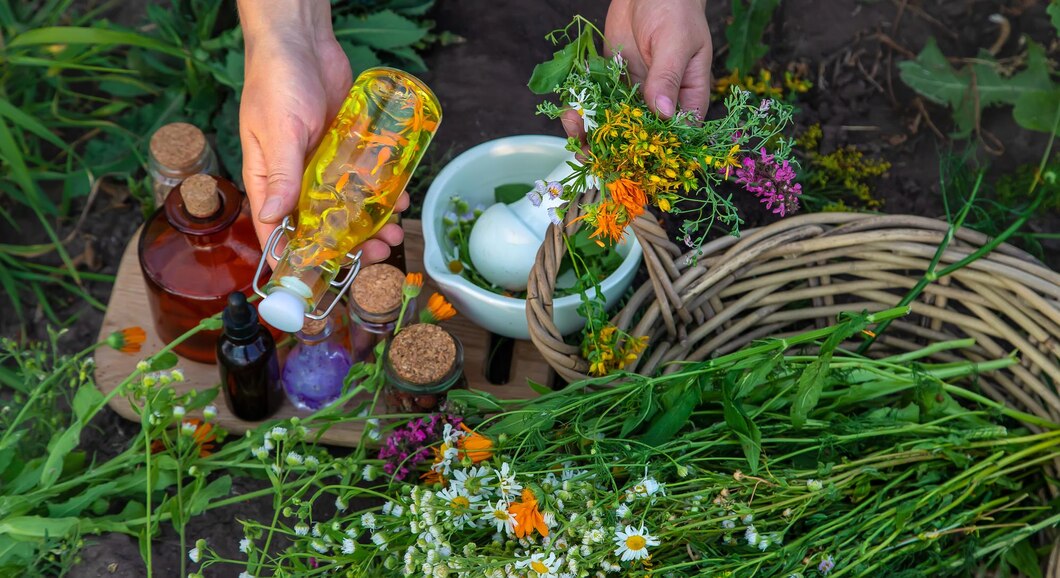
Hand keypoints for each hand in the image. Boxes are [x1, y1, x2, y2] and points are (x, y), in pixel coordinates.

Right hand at [238, 0, 406, 264]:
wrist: (301, 41)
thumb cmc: (276, 81)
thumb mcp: (277, 130)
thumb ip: (279, 174)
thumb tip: (274, 217)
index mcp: (267, 179)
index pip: (277, 230)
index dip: (295, 258)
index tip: (316, 281)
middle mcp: (294, 177)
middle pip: (320, 224)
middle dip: (347, 244)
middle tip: (375, 256)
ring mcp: (322, 163)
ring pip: (346, 205)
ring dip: (369, 222)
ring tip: (393, 233)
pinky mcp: (346, 147)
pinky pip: (364, 178)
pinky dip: (381, 191)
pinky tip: (399, 199)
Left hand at [561, 0, 712, 139]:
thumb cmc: (676, 9)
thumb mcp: (675, 42)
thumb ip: (667, 76)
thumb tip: (661, 111)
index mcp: (686, 99)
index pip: (673, 135)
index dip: (651, 152)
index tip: (627, 162)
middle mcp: (660, 102)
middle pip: (638, 136)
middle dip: (612, 147)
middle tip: (588, 153)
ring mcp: (635, 94)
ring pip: (614, 123)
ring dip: (591, 131)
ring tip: (572, 129)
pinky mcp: (614, 82)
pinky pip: (597, 101)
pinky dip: (583, 109)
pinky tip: (569, 112)